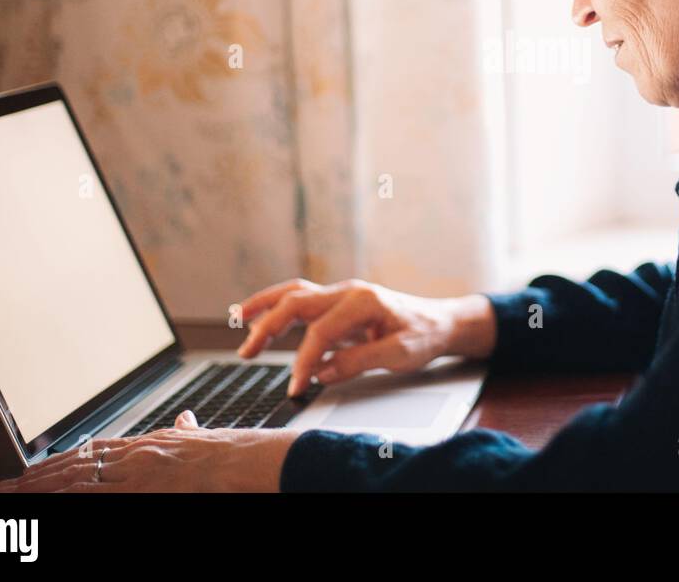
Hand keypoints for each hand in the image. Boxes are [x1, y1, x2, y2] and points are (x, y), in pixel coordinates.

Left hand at [0, 411, 298, 492]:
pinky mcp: (137, 487)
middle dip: (40, 475)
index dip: (63, 459)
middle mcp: (135, 453)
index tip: (39, 467)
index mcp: (147, 442)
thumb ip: (185, 430)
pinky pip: (93, 492)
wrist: (239, 460)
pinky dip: (65, 494)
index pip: (96, 450)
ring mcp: (133, 471)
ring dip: (41, 487)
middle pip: (77, 463)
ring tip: (13, 493)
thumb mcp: (200, 437)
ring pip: (76, 478)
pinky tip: (44, 498)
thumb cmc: (225, 453)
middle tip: (9, 483)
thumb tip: (184, 418)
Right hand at [236, 279, 496, 395]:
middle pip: (297, 302)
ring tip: (238, 320)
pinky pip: (300, 300)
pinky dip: (276, 306)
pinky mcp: (337, 303)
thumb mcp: (400, 353)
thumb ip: (360, 361)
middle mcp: (348, 291)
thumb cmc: (424, 334)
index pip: (321, 331)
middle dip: (268, 326)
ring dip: (265, 307)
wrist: (440, 321)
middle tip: (247, 354)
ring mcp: (341, 294)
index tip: (296, 386)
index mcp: (364, 300)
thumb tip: (323, 372)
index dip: (304, 361)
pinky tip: (257, 315)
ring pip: (294, 293)